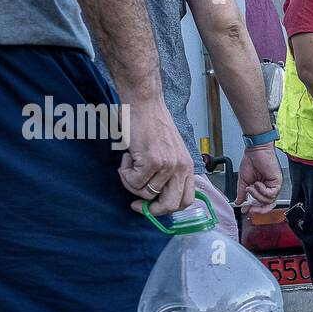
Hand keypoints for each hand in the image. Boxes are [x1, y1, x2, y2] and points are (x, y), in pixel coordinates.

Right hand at [118, 97, 193, 215]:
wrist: (143, 102)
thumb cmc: (151, 124)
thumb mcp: (169, 152)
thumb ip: (168, 173)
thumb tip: (153, 198)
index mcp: (188, 166)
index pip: (186, 200)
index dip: (168, 209)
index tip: (152, 207)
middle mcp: (182, 168)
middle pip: (170, 205)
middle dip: (150, 208)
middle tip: (135, 203)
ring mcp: (168, 165)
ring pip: (146, 193)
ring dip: (131, 182)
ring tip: (130, 162)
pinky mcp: (152, 161)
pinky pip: (133, 182)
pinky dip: (124, 172)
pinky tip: (127, 155)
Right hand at [236, 146, 282, 214]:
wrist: (255, 150)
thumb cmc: (251, 161)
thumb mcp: (243, 181)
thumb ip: (242, 193)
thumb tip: (239, 203)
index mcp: (261, 188)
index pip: (260, 204)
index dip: (254, 209)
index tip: (245, 210)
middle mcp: (268, 188)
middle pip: (267, 205)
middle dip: (258, 209)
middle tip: (250, 209)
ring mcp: (273, 186)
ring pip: (268, 201)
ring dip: (257, 195)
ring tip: (251, 187)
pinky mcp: (277, 182)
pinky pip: (271, 194)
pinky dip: (262, 190)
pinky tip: (258, 183)